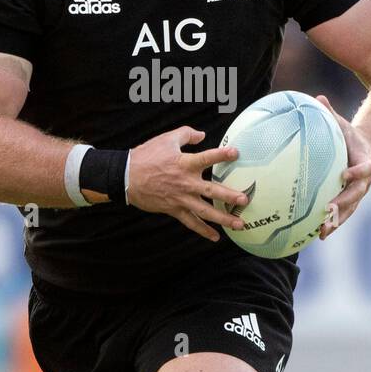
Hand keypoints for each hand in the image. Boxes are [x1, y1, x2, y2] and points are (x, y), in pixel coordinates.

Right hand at [126, 126, 248, 241]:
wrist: (126, 177)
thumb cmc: (146, 156)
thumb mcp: (166, 139)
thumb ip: (186, 134)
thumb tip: (202, 135)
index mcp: (185, 163)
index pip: (208, 158)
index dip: (222, 155)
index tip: (236, 153)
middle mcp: (186, 182)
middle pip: (212, 191)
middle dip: (229, 196)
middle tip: (245, 200)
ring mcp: (181, 198)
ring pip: (205, 211)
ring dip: (223, 218)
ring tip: (239, 223)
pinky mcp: (174, 209)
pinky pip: (191, 222)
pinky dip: (203, 230)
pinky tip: (216, 237)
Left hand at [316, 94, 370, 239]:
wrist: (366, 148)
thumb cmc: (348, 134)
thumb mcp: (341, 123)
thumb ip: (331, 113)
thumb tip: (318, 97)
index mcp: (365, 160)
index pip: (366, 168)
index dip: (358, 172)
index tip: (346, 174)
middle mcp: (365, 180)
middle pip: (358, 194)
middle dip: (345, 204)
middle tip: (329, 210)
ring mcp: (359, 192)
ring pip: (350, 209)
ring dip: (337, 221)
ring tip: (322, 232)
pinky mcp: (351, 200)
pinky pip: (342, 214)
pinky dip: (332, 224)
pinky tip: (315, 235)